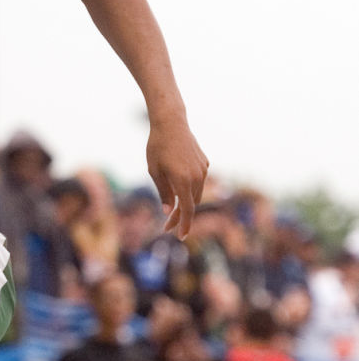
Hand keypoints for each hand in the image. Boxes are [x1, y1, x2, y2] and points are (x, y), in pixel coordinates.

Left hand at [146, 117, 209, 239]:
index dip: (184, 224)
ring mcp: (203, 169)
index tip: (181, 236)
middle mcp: (197, 176)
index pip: (187, 209)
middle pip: (191, 204)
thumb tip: (168, 210)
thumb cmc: (157, 147)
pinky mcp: (204, 163)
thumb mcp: (154, 172)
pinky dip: (190, 189)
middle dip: (180, 217)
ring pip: (197, 193)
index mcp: (183, 180)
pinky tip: (179, 188)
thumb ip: (163, 192)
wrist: (171, 123)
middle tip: (167, 227)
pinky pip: (198, 181)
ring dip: (186, 203)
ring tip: (172, 210)